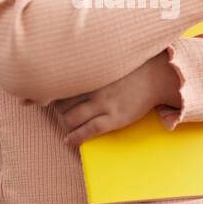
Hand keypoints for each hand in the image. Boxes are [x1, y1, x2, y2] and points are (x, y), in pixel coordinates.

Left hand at [52, 54, 173, 147]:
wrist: (156, 77)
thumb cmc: (131, 69)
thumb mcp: (106, 62)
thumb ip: (88, 67)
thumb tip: (68, 65)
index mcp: (90, 74)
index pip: (61, 86)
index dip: (50, 95)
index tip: (46, 99)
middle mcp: (93, 89)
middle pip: (61, 104)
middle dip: (58, 111)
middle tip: (62, 113)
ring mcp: (104, 104)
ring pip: (71, 118)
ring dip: (65, 124)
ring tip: (68, 126)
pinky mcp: (115, 118)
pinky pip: (89, 130)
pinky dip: (75, 137)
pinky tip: (69, 141)